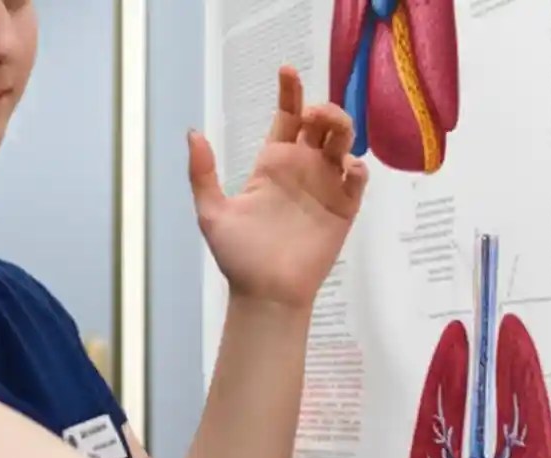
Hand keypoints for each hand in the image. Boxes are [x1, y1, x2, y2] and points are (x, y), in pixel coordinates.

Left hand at [188, 65, 369, 309]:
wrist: (264, 293)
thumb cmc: (238, 256)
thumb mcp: (212, 212)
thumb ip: (202, 174)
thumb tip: (192, 132)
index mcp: (272, 163)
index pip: (286, 118)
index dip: (290, 92)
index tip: (287, 71)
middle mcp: (301, 169)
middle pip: (321, 124)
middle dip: (322, 108)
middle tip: (312, 114)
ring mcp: (325, 187)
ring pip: (343, 143)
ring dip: (341, 127)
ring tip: (329, 129)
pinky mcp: (344, 209)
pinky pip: (357, 179)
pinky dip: (356, 167)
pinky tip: (346, 167)